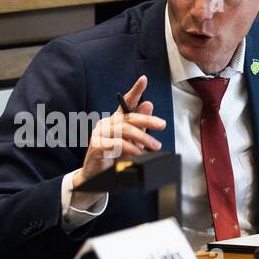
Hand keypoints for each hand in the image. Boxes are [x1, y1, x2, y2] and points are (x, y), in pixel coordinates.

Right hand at [70, 75, 165, 204]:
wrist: (96, 179)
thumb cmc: (113, 159)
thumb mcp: (131, 142)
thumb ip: (139, 126)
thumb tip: (148, 104)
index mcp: (114, 121)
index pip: (125, 103)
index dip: (135, 91)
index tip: (143, 79)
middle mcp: (106, 124)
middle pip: (129, 117)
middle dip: (148, 120)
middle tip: (162, 125)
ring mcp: (99, 134)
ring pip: (124, 130)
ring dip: (142, 139)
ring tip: (154, 147)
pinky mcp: (96, 146)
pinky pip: (116, 144)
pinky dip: (130, 148)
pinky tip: (138, 153)